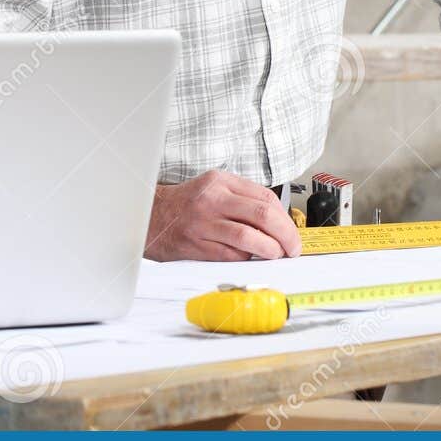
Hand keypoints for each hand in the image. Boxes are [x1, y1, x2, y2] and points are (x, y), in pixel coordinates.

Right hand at [144, 169, 301, 261]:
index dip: (285, 218)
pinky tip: (250, 258)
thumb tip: (277, 220)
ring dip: (270, 249)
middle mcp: (213, 200)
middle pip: (262, 215)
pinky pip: (230, 255)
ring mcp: (203, 223)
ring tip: (276, 254)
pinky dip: (246, 259)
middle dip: (285, 235)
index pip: (265, 198)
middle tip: (292, 247)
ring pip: (248, 237)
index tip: (292, 232)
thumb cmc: (186, 204)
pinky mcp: (195, 245)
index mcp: (221, 182)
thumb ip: (243, 198)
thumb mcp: (214, 187)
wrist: (148, 215)